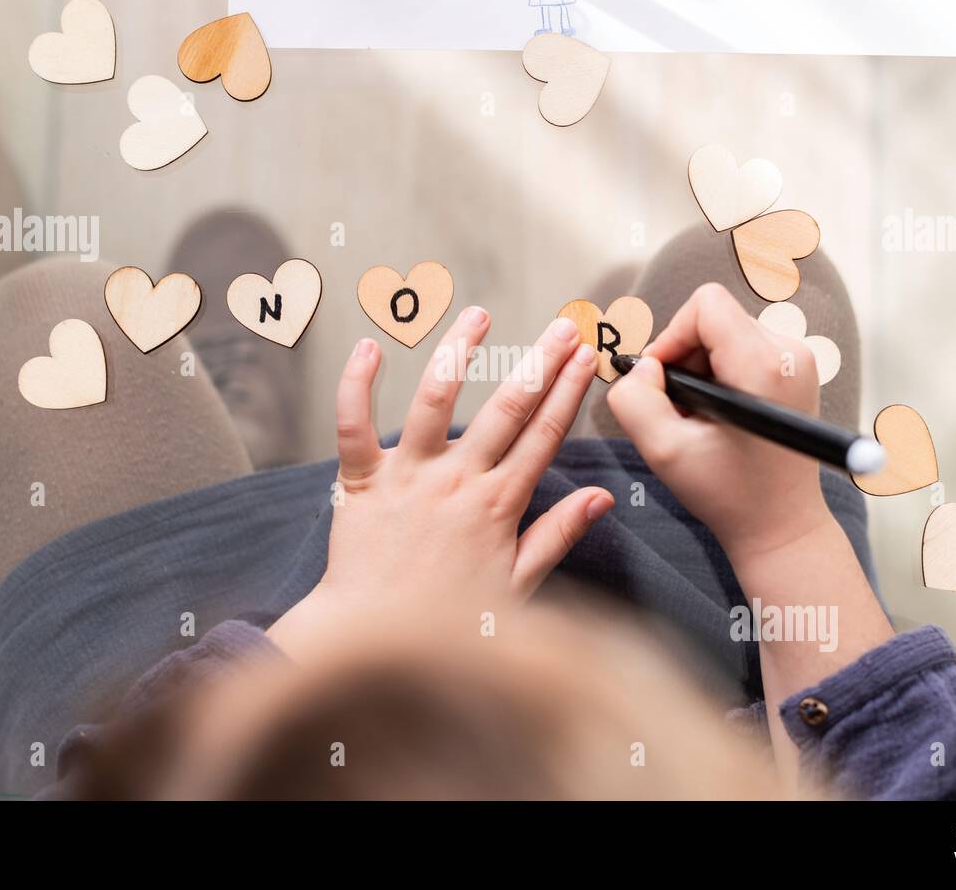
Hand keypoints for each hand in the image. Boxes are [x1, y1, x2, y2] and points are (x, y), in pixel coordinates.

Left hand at [270, 309, 612, 653]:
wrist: (373, 641)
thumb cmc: (448, 622)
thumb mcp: (517, 586)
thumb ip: (557, 535)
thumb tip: (601, 496)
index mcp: (497, 506)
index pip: (544, 436)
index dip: (569, 391)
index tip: (587, 356)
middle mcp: (457, 482)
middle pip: (507, 409)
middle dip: (541, 362)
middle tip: (563, 325)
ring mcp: (408, 476)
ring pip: (435, 400)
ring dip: (460, 353)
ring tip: (479, 315)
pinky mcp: (362, 481)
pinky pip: (354, 424)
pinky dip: (357, 384)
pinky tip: (371, 347)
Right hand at [607, 283, 828, 561]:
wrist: (781, 525)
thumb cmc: (730, 494)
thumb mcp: (664, 452)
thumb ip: (635, 400)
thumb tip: (642, 367)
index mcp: (762, 366)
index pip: (706, 305)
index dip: (672, 336)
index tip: (663, 380)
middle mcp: (790, 352)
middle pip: (714, 317)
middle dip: (685, 357)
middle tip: (680, 408)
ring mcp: (798, 360)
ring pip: (725, 331)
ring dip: (700, 369)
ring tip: (700, 417)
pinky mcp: (797, 370)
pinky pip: (742, 347)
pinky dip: (720, 375)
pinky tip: (718, 416)